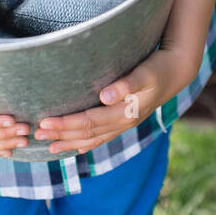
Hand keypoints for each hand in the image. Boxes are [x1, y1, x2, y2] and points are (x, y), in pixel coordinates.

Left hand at [33, 49, 197, 155]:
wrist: (177, 70)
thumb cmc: (159, 67)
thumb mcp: (146, 72)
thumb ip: (127, 83)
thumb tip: (105, 95)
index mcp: (125, 113)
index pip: (89, 122)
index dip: (66, 124)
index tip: (45, 123)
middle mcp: (123, 123)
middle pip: (87, 134)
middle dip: (62, 134)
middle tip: (37, 134)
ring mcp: (124, 124)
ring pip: (93, 139)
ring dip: (70, 142)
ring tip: (49, 146)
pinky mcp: (125, 120)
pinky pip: (102, 137)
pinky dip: (87, 143)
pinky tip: (76, 147)